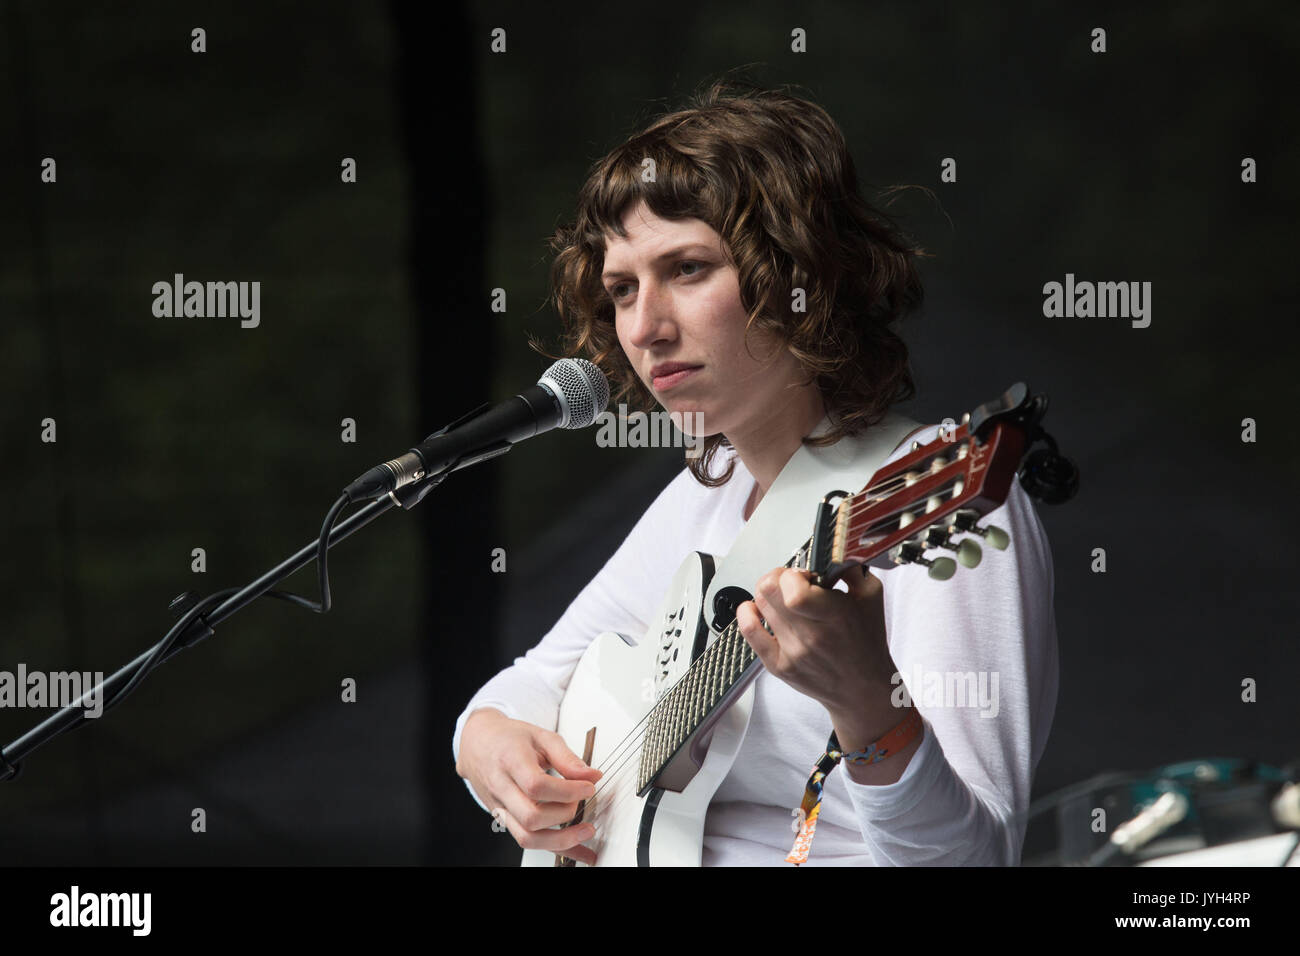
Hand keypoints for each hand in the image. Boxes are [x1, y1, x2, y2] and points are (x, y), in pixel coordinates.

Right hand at [456, 708, 601, 863]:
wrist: (477, 744)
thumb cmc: (508, 738)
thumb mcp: (541, 737)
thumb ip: (567, 758)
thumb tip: (592, 776)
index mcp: (510, 761)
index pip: (537, 786)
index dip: (567, 791)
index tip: (589, 787)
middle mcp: (501, 788)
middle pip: (531, 817)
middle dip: (565, 814)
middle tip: (580, 800)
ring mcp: (500, 808)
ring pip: (526, 838)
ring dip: (561, 840)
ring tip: (585, 831)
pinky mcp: (504, 820)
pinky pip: (528, 841)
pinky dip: (555, 847)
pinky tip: (576, 848)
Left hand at [735, 566, 895, 720]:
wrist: (862, 689)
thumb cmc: (867, 644)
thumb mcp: (871, 598)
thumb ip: (851, 569)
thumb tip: (831, 551)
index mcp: (835, 617)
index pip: (793, 590)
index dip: (793, 574)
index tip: (804, 577)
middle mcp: (810, 636)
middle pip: (768, 591)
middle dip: (777, 577)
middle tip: (789, 582)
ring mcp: (791, 653)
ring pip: (758, 605)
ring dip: (767, 594)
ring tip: (782, 598)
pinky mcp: (778, 666)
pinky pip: (749, 632)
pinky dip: (747, 614)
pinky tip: (755, 609)